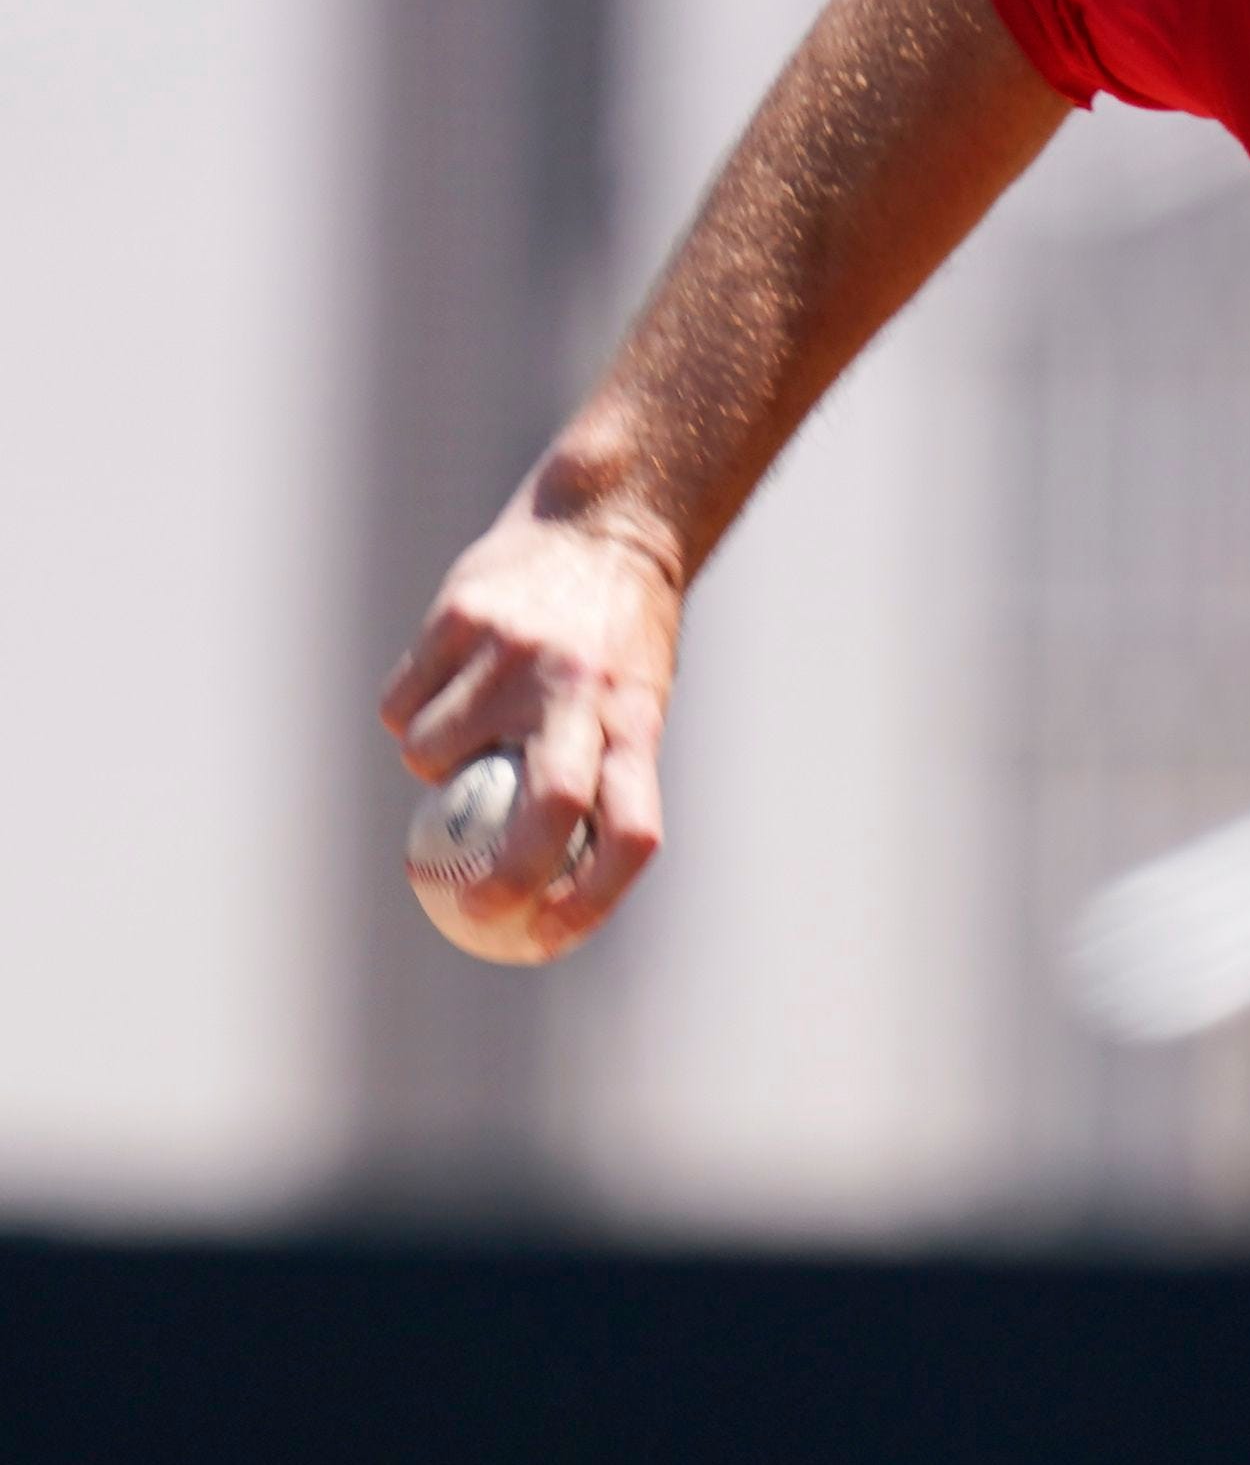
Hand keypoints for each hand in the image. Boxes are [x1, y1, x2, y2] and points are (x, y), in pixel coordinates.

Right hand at [377, 490, 683, 963]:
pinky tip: (442, 684)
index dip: (592, 900)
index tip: (547, 938)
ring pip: (430, 756)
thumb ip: (596, 780)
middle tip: (469, 906)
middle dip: (502, 877)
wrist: (604, 526)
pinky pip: (399, 706)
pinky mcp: (459, 615)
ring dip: (429, 767)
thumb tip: (532, 890)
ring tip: (466, 727)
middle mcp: (581, 688)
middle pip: (546, 807)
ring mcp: (515, 651)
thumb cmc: (618, 641)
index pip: (630, 832)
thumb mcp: (634, 705)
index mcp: (635, 720)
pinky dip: (405, 717)